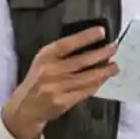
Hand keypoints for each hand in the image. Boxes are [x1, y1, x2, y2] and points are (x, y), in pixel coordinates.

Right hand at [1, 26, 119, 138]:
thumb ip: (61, 54)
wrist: (25, 107)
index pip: (67, 44)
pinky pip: (85, 91)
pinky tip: (103, 79)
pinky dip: (96, 84)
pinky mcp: (62, 102)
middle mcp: (50, 71)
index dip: (85, 37)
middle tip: (114, 48)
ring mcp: (57, 88)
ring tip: (114, 66)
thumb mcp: (43, 61)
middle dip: (101, 54)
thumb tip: (89, 44)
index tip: (101, 31)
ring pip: (86, 78)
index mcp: (45, 57)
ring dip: (103, 71)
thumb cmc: (38, 80)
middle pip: (81, 61)